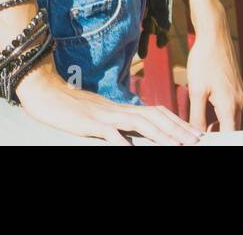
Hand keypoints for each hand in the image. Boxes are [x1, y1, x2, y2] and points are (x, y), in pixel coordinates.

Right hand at [15, 60, 203, 145]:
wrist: (45, 92)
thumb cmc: (70, 107)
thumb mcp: (98, 115)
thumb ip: (116, 122)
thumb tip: (132, 135)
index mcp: (122, 108)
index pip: (157, 112)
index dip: (177, 122)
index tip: (193, 132)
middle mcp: (118, 109)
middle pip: (155, 117)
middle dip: (178, 129)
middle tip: (196, 140)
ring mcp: (105, 115)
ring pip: (140, 123)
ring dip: (161, 135)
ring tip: (177, 146)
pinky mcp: (89, 122)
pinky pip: (109, 132)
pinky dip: (121, 141)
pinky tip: (130, 149)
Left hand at [185, 0, 242, 131]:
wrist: (214, 33)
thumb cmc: (204, 59)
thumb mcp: (196, 91)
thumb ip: (197, 116)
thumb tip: (195, 134)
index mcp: (230, 105)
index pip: (230, 135)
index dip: (217, 141)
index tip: (206, 142)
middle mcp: (239, 100)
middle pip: (232, 128)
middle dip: (219, 135)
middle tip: (201, 137)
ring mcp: (239, 92)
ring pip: (232, 117)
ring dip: (219, 125)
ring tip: (200, 126)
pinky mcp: (235, 85)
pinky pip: (231, 106)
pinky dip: (220, 113)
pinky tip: (205, 110)